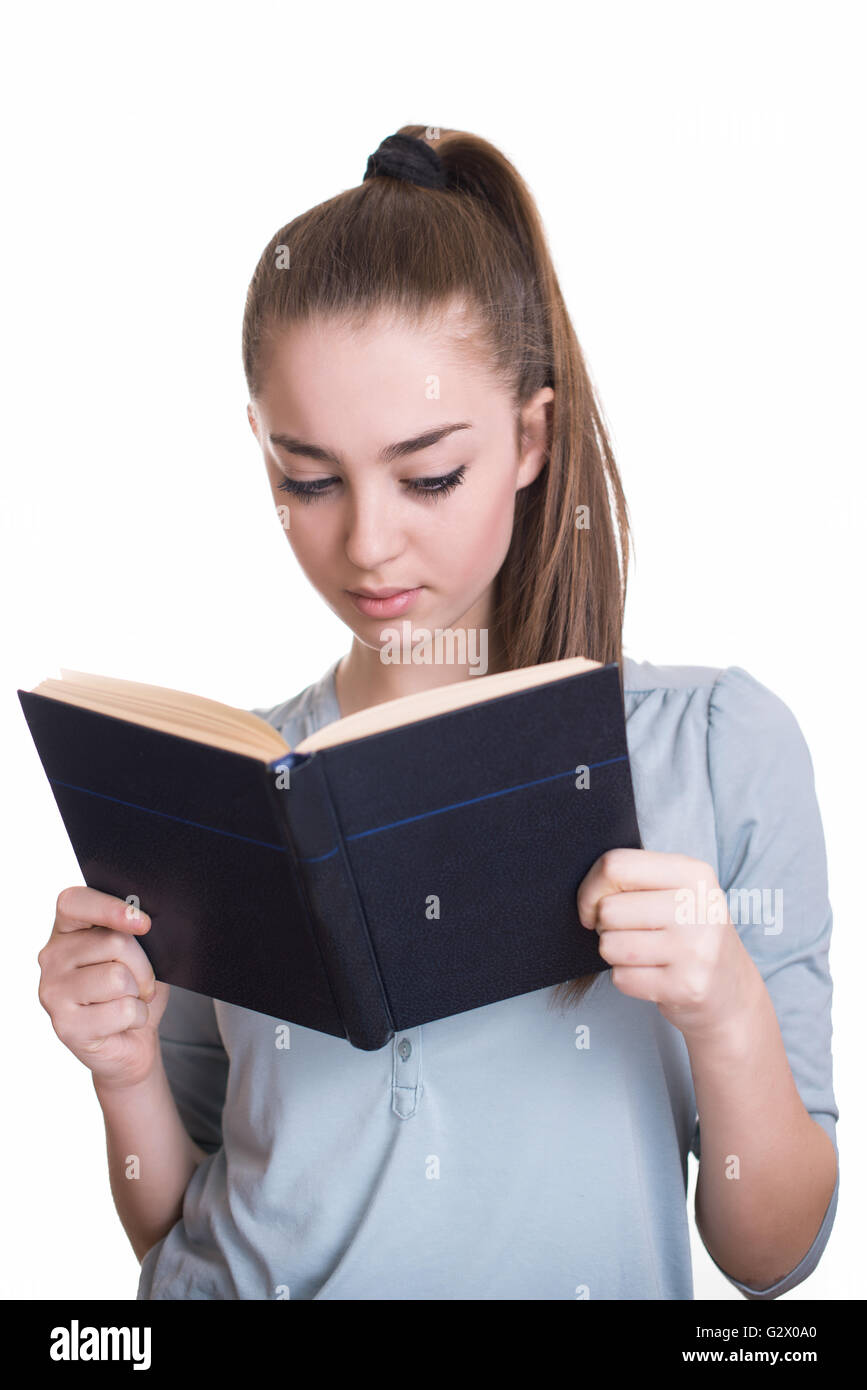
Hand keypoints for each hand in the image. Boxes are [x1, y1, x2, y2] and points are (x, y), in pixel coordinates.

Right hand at [38, 885, 169, 1089]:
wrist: (132, 1041)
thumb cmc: (135, 990)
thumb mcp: (142, 953)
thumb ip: (136, 934)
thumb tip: (146, 922)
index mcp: (67, 929)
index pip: (74, 902)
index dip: (109, 908)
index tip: (143, 922)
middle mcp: (52, 957)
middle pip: (113, 942)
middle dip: (143, 965)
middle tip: (143, 981)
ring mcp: (53, 992)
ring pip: (119, 977)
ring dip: (139, 994)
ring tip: (130, 1001)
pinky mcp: (65, 1025)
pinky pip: (123, 1010)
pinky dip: (138, 1017)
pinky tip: (123, 1022)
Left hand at [577, 849, 762, 1041]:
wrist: (732, 989)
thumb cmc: (689, 933)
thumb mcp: (677, 891)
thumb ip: (635, 879)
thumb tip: (587, 894)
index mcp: (693, 873)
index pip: (616, 866)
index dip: (590, 888)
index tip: (593, 906)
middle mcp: (698, 907)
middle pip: (608, 910)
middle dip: (605, 926)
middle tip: (631, 933)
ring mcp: (695, 949)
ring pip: (610, 945)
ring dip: (616, 954)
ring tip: (644, 954)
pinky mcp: (687, 986)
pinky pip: (622, 978)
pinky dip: (627, 979)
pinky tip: (653, 975)